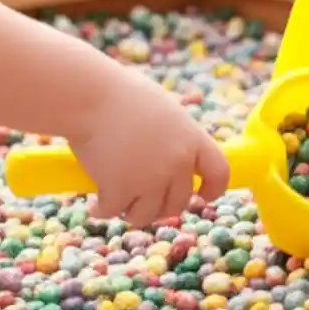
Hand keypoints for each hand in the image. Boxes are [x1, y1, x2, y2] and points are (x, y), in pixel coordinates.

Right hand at [69, 68, 229, 226]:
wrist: (88, 95)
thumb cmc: (120, 93)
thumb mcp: (163, 107)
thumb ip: (175, 129)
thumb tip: (187, 121)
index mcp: (193, 139)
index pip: (220, 174)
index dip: (213, 190)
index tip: (201, 196)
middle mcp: (178, 162)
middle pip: (180, 202)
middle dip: (162, 206)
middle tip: (143, 201)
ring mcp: (150, 179)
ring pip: (147, 215)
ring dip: (133, 213)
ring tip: (121, 206)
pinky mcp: (120, 190)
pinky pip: (114, 212)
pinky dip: (102, 210)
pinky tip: (95, 205)